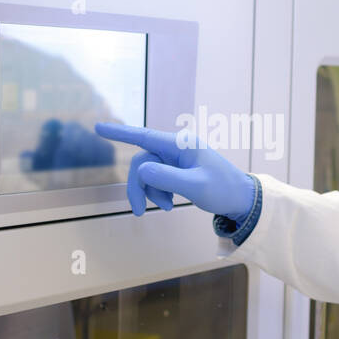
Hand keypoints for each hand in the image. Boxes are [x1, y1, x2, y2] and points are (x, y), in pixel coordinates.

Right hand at [94, 123, 254, 220]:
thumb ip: (167, 178)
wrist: (241, 199)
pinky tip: (169, 204)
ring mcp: (176, 158)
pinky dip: (158, 193)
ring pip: (147, 173)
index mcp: (181, 145)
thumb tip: (141, 171)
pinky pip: (156, 179)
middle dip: (138, 187)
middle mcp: (176, 148)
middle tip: (138, 212)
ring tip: (167, 207)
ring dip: (151, 192)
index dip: (119, 133)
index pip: (144, 136)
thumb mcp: (195, 187)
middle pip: (141, 163)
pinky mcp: (177, 169)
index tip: (97, 127)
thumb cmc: (222, 190)